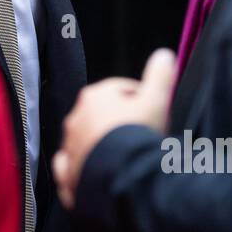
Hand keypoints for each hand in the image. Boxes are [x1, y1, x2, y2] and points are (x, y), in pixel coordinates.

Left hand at [53, 48, 176, 211]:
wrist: (122, 177)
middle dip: (121, 120)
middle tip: (144, 133)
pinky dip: (83, 166)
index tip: (155, 110)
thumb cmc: (138, 136)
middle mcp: (76, 118)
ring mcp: (70, 146)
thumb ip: (160, 76)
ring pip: (88, 139)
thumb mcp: (157, 101)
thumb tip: (163, 55)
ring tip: (128, 154)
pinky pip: (73, 165)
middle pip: (103, 114)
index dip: (141, 98)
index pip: (120, 89)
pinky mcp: (68, 172)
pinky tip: (98, 170)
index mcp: (94, 97)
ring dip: (104, 143)